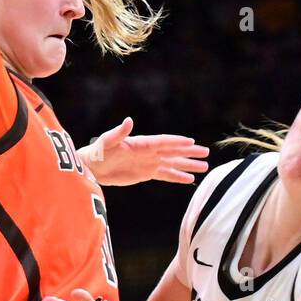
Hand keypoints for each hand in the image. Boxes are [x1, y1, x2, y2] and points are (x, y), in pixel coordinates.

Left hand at [78, 117, 209, 185]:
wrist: (93, 167)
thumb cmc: (99, 152)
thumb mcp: (107, 141)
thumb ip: (119, 132)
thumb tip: (129, 121)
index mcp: (142, 143)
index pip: (164, 142)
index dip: (178, 142)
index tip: (192, 142)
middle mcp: (149, 152)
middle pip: (174, 152)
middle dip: (190, 153)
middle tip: (206, 153)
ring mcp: (149, 163)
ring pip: (173, 164)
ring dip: (188, 165)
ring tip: (204, 167)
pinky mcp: (146, 174)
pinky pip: (165, 175)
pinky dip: (177, 177)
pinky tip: (189, 179)